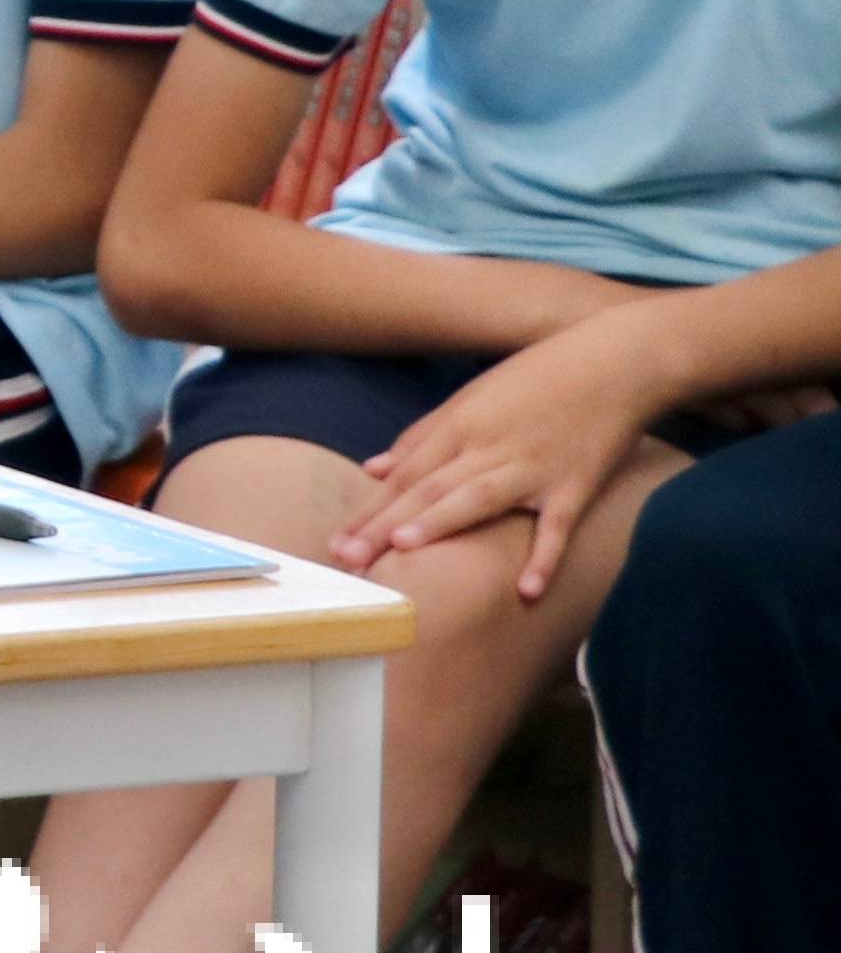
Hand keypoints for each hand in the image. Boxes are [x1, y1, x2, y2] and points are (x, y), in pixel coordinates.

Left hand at [338, 306, 688, 598]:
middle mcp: (488, 447)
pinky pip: (557, 527)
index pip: (404, 477)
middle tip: (347, 560)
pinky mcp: (577, 485)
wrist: (616, 362)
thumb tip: (374, 468)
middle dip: (385, 526)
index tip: (337, 545)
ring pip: (478, 499)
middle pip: (429, 491)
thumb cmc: (538, 378)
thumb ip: (422, 436)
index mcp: (459, 426)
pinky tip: (527, 590)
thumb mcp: (471, 397)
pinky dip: (544, 557)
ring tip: (404, 549)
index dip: (369, 512)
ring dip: (441, 522)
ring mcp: (533, 467)